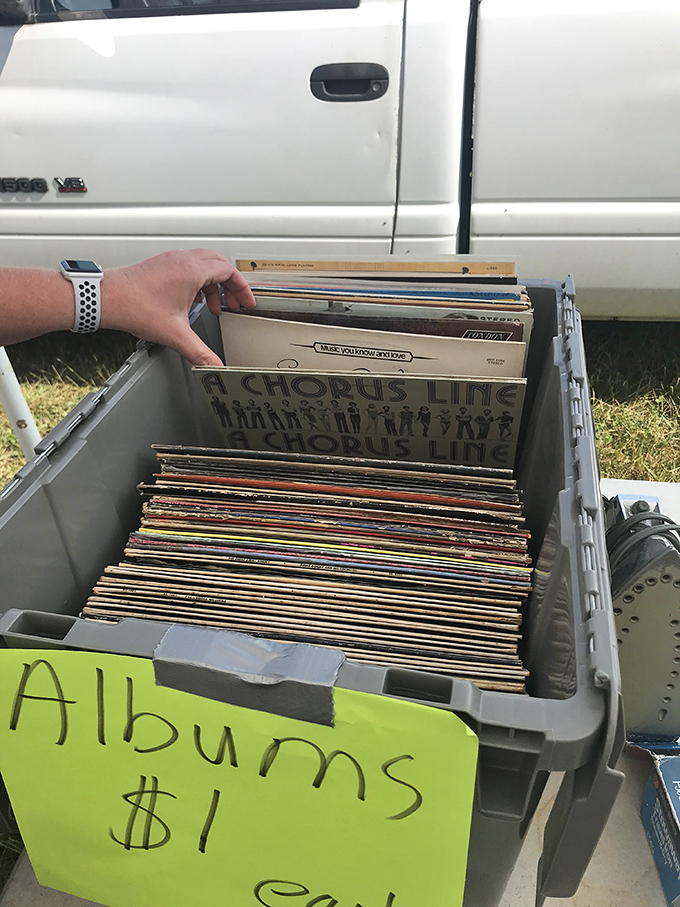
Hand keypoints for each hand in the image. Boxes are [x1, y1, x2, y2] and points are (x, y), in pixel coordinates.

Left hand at [101, 249, 255, 365]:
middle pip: (219, 263)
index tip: (246, 301)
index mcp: (191, 271)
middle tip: (234, 302)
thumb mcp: (175, 334)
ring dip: (213, 284)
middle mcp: (182, 260)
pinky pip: (188, 267)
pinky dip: (197, 281)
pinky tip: (192, 301)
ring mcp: (170, 261)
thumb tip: (214, 366)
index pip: (229, 272)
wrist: (107, 298)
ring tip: (214, 305)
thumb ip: (199, 352)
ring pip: (203, 264)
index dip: (242, 288)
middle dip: (230, 285)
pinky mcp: (160, 265)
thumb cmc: (134, 306)